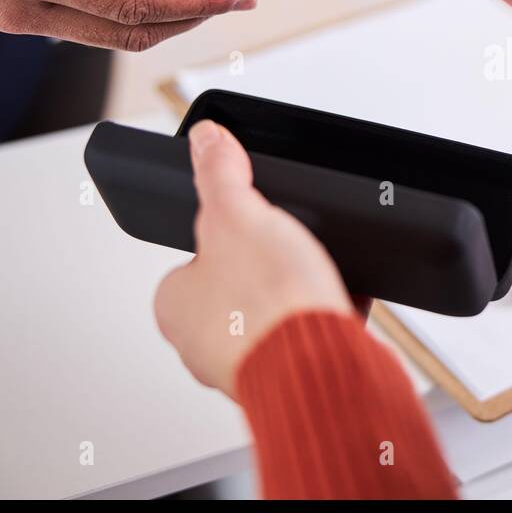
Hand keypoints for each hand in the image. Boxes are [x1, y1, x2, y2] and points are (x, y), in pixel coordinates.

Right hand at [0, 0, 258, 50]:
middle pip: (133, 28)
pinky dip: (142, 4)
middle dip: (199, 9)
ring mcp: (19, 17)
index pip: (132, 2)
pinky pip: (95, 20)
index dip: (196, 1)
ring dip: (175, 9)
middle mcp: (21, 6)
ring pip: (118, 31)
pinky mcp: (24, 14)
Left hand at [154, 120, 356, 398]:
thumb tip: (208, 139)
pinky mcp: (290, 373)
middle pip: (237, 284)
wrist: (318, 362)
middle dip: (268, 268)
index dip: (225, 235)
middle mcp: (201, 344)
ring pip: (275, 312)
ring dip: (298, 294)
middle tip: (287, 252)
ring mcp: (246, 364)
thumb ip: (221, 172)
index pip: (191, 258)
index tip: (250, 226)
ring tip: (314, 276)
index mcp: (174, 305)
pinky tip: (337, 298)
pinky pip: (307, 333)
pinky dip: (324, 314)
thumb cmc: (266, 305)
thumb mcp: (238, 212)